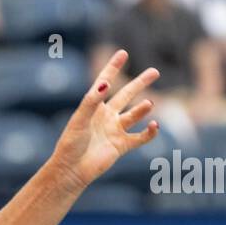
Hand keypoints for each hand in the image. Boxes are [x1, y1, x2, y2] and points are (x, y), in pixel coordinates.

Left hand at [49, 49, 159, 191]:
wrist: (71, 171)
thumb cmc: (71, 144)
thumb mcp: (80, 119)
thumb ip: (92, 101)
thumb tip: (106, 83)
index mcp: (93, 107)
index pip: (105, 82)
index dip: (113, 68)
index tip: (123, 53)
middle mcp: (106, 117)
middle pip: (126, 95)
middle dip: (140, 83)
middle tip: (155, 71)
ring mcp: (115, 131)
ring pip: (135, 115)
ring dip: (143, 109)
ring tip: (150, 103)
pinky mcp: (121, 146)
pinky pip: (140, 137)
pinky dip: (149, 132)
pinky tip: (154, 126)